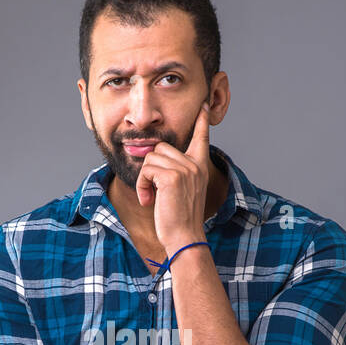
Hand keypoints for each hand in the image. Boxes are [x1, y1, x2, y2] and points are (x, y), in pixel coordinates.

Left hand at [134, 102, 211, 254]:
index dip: (201, 122)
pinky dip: (142, 185)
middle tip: (154, 191)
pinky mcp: (172, 177)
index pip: (201, 138)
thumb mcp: (181, 191)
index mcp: (200, 166)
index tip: (203, 107)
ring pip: (151, 158)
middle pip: (161, 147)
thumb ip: (174, 172)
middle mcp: (195, 165)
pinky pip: (146, 170)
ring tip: (152, 196)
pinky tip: (148, 200)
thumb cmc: (179, 218)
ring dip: (145, 178)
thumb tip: (155, 153)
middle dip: (151, 168)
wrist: (184, 237)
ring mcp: (185, 170)